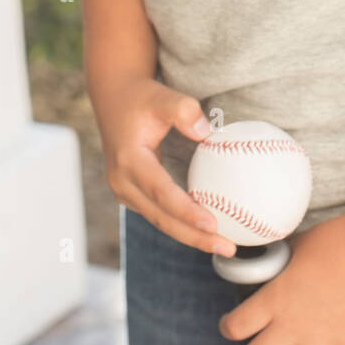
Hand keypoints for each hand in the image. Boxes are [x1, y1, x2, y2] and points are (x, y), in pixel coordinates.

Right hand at [98, 75, 236, 257]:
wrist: (115, 99)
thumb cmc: (142, 97)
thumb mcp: (162, 96)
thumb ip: (183, 110)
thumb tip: (207, 133)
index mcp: (128, 161)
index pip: (161, 192)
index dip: (186, 211)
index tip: (214, 224)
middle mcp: (123, 182)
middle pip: (162, 218)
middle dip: (195, 237)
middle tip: (229, 248)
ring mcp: (125, 192)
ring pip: (161, 221)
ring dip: (192, 236)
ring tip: (225, 246)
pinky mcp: (133, 194)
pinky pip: (160, 214)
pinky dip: (183, 225)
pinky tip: (209, 232)